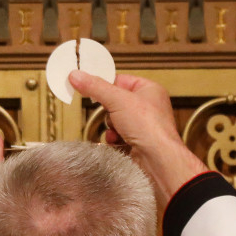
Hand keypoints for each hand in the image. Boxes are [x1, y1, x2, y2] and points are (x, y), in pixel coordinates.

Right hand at [68, 71, 206, 208]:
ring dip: (111, 126)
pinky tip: (118, 141)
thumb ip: (95, 87)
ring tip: (117, 129)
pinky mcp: (138, 141)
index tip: (89, 85)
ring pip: (115, 120)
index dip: (105, 84)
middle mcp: (148, 107)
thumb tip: (77, 75)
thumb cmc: (149, 127)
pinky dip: (114, 138)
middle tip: (110, 111)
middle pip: (116, 102)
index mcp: (149, 90)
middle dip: (109, 111)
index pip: (121, 80)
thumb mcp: (117, 100)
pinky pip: (118, 135)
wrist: (157, 159)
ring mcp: (143, 125)